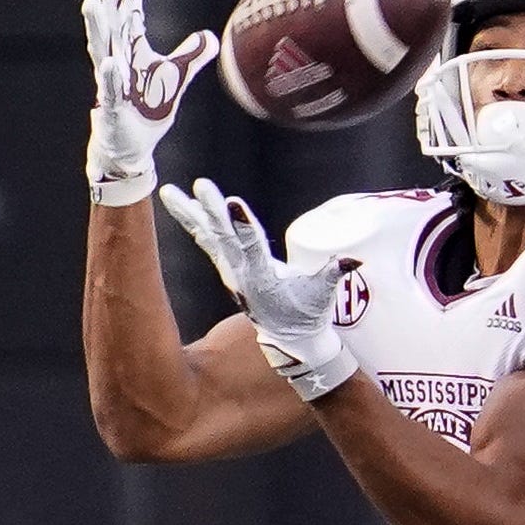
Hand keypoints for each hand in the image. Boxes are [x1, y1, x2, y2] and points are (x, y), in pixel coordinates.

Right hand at [83, 0, 217, 205]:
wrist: (131, 146)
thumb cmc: (147, 107)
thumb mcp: (174, 78)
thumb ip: (191, 56)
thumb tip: (211, 36)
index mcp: (132, 50)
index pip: (129, 13)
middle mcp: (118, 60)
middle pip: (114, 21)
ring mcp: (112, 82)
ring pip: (103, 49)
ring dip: (99, 27)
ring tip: (92, 3)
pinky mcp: (112, 107)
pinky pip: (110, 89)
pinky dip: (111, 76)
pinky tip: (110, 61)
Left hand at [157, 178, 357, 399]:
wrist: (289, 338)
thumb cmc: (308, 314)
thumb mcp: (323, 297)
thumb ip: (333, 274)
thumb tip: (355, 260)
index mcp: (263, 277)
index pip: (252, 246)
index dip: (242, 224)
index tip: (232, 203)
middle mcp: (241, 272)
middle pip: (225, 236)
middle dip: (213, 210)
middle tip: (201, 186)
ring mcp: (230, 269)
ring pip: (207, 236)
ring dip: (189, 213)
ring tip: (169, 192)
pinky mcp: (226, 266)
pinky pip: (205, 240)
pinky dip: (192, 221)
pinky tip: (178, 204)